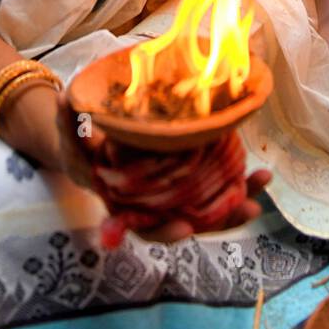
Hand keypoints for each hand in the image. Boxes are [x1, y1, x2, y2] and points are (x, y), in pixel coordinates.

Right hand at [55, 93, 270, 242]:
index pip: (142, 225)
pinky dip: (238, 183)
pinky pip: (214, 188)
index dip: (161, 228)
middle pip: (186, 222)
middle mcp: (150, 205)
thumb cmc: (77, 138)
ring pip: (206, 209)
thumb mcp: (66, 129)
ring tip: (261, 184)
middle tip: (245, 209)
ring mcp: (172, 194)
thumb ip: (67, 117)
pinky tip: (261, 172)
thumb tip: (68, 98)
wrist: (86, 141)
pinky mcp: (188, 180)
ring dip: (236, 201)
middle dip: (218, 220)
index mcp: (121, 202)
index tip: (182, 229)